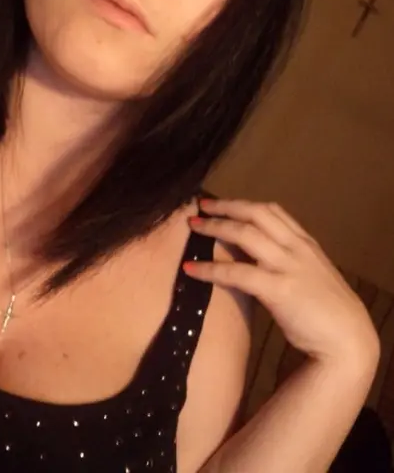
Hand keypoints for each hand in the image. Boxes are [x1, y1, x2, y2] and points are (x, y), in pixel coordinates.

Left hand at [185, 199, 379, 369]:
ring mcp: (288, 266)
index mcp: (306, 244)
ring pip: (245, 234)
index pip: (273, 211)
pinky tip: (192, 269)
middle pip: (256, 213)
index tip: (223, 203)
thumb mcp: (313, 275)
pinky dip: (210, 269)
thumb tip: (263, 259)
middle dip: (226, 206)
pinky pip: (237, 273)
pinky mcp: (278, 289)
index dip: (243, 204)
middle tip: (202, 206)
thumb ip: (291, 262)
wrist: (350, 340)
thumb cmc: (331, 312)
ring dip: (215, 227)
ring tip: (193, 226)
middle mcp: (297, 248)